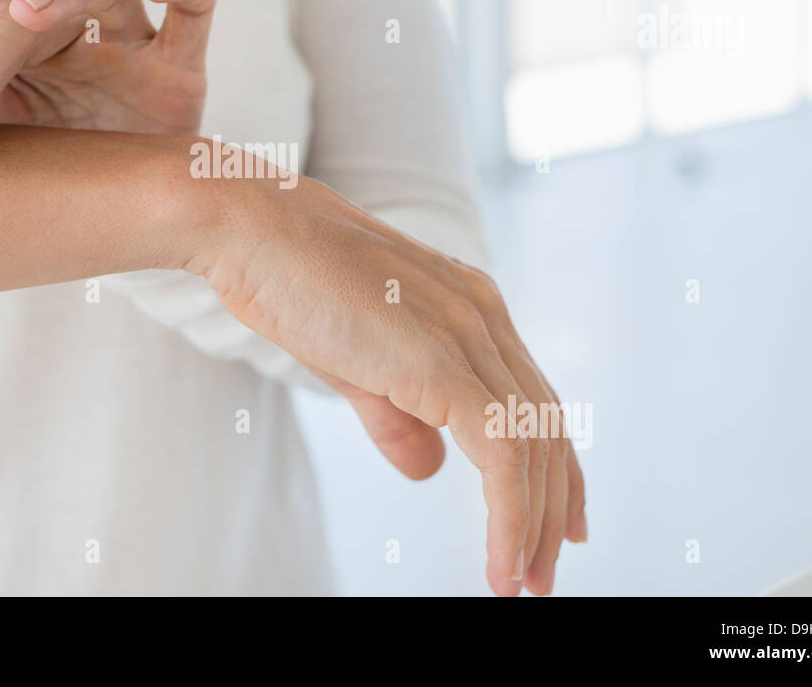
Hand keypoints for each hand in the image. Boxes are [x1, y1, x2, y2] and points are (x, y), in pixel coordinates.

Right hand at [190, 173, 587, 596]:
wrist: (250, 230)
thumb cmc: (290, 284)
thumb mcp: (354, 363)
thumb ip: (398, 413)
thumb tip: (429, 468)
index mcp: (471, 308)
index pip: (534, 400)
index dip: (555, 469)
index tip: (561, 525)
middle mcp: (484, 316)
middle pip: (548, 428)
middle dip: (554, 509)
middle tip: (543, 574)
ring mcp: (468, 334)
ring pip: (534, 448)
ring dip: (535, 525)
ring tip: (521, 581)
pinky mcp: (441, 361)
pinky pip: (502, 455)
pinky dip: (511, 516)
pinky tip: (500, 563)